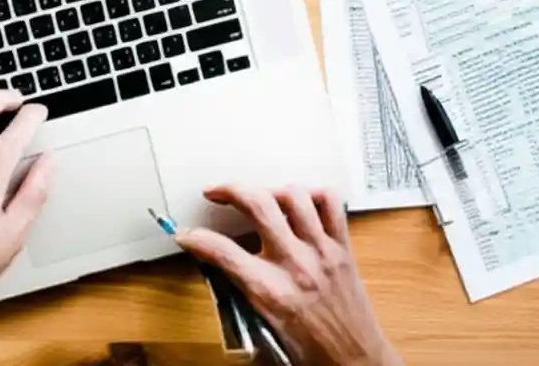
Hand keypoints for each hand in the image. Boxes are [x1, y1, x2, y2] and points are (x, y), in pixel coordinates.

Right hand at [175, 185, 401, 365]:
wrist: (354, 360)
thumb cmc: (310, 349)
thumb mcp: (263, 323)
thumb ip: (240, 290)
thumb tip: (218, 264)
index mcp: (270, 291)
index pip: (221, 251)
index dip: (195, 238)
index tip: (185, 234)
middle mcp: (296, 264)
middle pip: (258, 204)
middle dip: (229, 190)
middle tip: (216, 192)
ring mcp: (322, 251)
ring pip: (294, 195)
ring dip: (270, 190)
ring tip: (260, 199)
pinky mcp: (343, 247)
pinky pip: (330, 202)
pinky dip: (312, 194)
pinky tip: (299, 203)